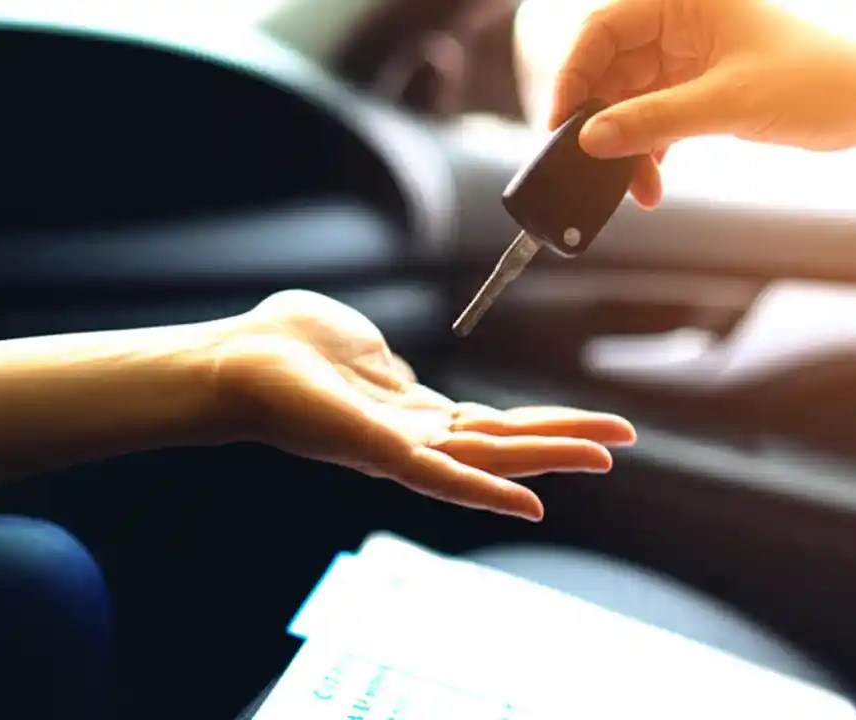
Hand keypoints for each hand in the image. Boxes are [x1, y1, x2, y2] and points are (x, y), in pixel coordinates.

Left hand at [214, 290, 634, 520]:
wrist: (232, 360)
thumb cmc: (284, 347)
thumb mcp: (355, 343)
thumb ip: (384, 357)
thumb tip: (388, 358)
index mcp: (412, 414)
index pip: (493, 424)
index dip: (546, 424)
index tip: (595, 424)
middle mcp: (413, 438)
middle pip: (504, 442)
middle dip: (565, 440)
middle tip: (624, 441)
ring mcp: (398, 448)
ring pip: (487, 457)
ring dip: (546, 458)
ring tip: (602, 457)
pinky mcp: (378, 450)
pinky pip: (440, 477)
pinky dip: (487, 492)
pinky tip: (530, 504)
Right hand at [553, 0, 855, 207]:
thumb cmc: (815, 82)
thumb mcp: (725, 103)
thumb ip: (653, 120)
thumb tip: (589, 139)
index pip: (603, 28)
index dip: (575, 75)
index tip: (563, 124)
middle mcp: (682, 20)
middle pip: (610, 68)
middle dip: (603, 121)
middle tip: (595, 165)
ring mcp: (690, 55)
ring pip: (630, 99)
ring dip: (627, 145)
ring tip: (635, 186)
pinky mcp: (701, 86)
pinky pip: (654, 116)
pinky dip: (648, 149)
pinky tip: (651, 181)